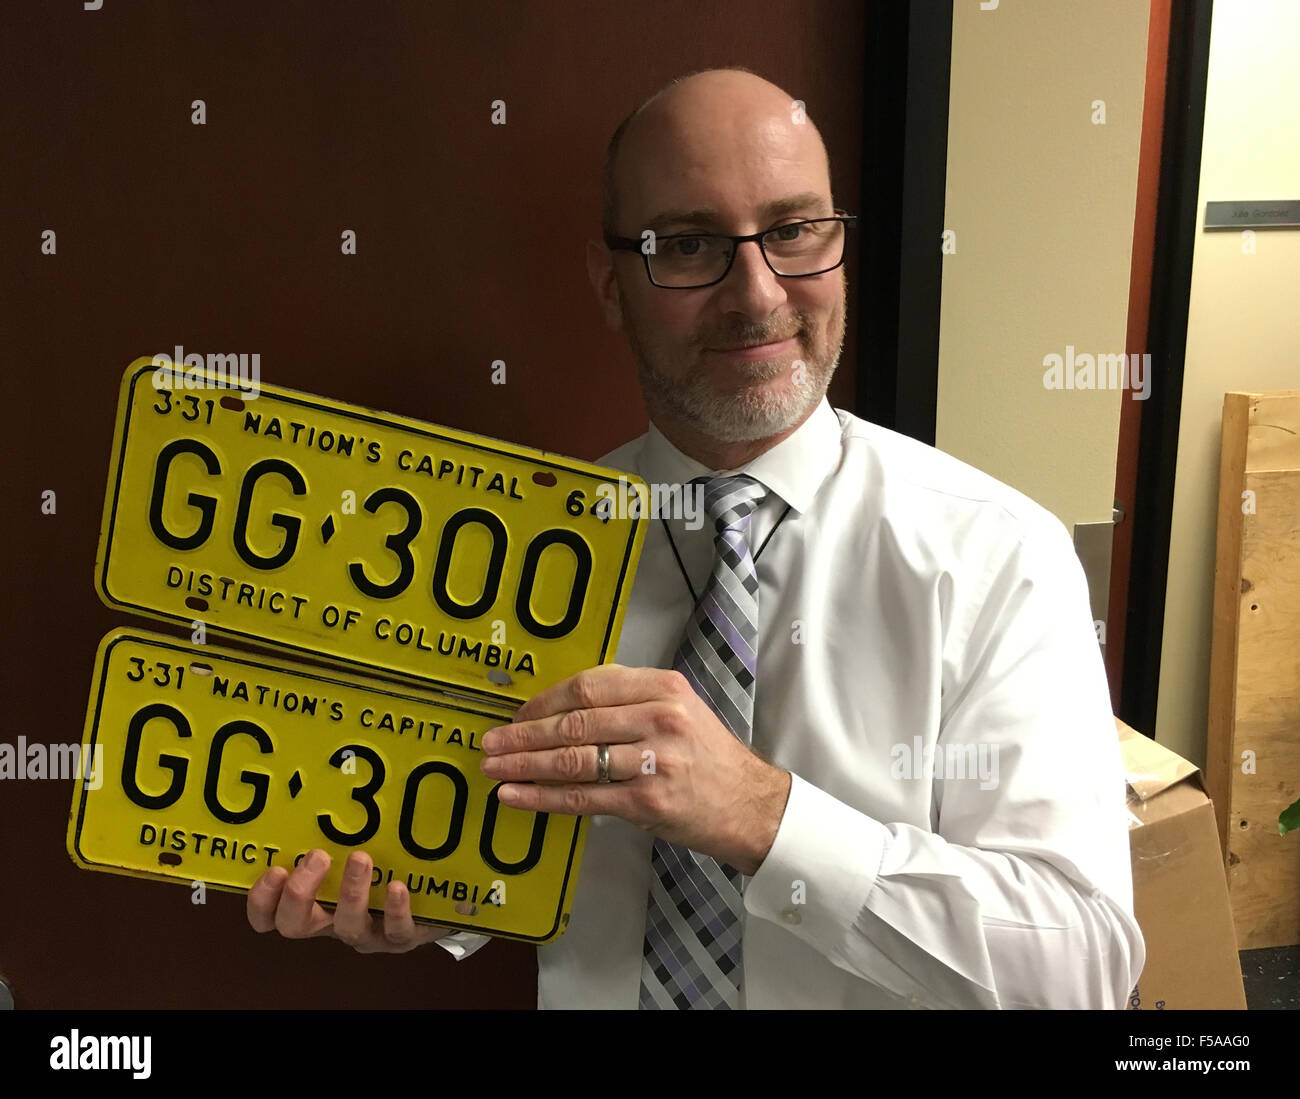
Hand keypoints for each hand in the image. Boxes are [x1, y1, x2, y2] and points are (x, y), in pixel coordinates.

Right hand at [246, 849, 467, 952]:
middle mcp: (332, 923)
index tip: (275, 868)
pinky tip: (396, 886)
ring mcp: (366, 933)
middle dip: (299, 893)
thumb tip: (326, 779)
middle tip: (317, 856)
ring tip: (361, 858)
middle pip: (295, 925)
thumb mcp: (350, 848)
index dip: (262, 900)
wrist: (431, 902)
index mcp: (312, 903)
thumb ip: (333, 829)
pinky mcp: (401, 938)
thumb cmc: (381, 867)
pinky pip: (395, 931)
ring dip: (351, 893)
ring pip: (347, 927)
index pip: (269, 915)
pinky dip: (394, 910)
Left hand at [479, 665, 791, 874]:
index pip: (589, 685)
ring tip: (492, 767)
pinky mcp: (646, 802)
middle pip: (574, 722)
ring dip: (523, 764)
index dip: (545, 700)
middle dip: (523, 733)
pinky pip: (582, 798)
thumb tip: (562, 706)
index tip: (517, 712)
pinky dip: (542, 797)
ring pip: (572, 761)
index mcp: (663, 687)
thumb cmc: (707, 757)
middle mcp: (659, 719)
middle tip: (489, 741)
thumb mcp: (679, 708)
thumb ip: (629, 699)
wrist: (749, 803)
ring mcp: (653, 761)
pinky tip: (515, 795)